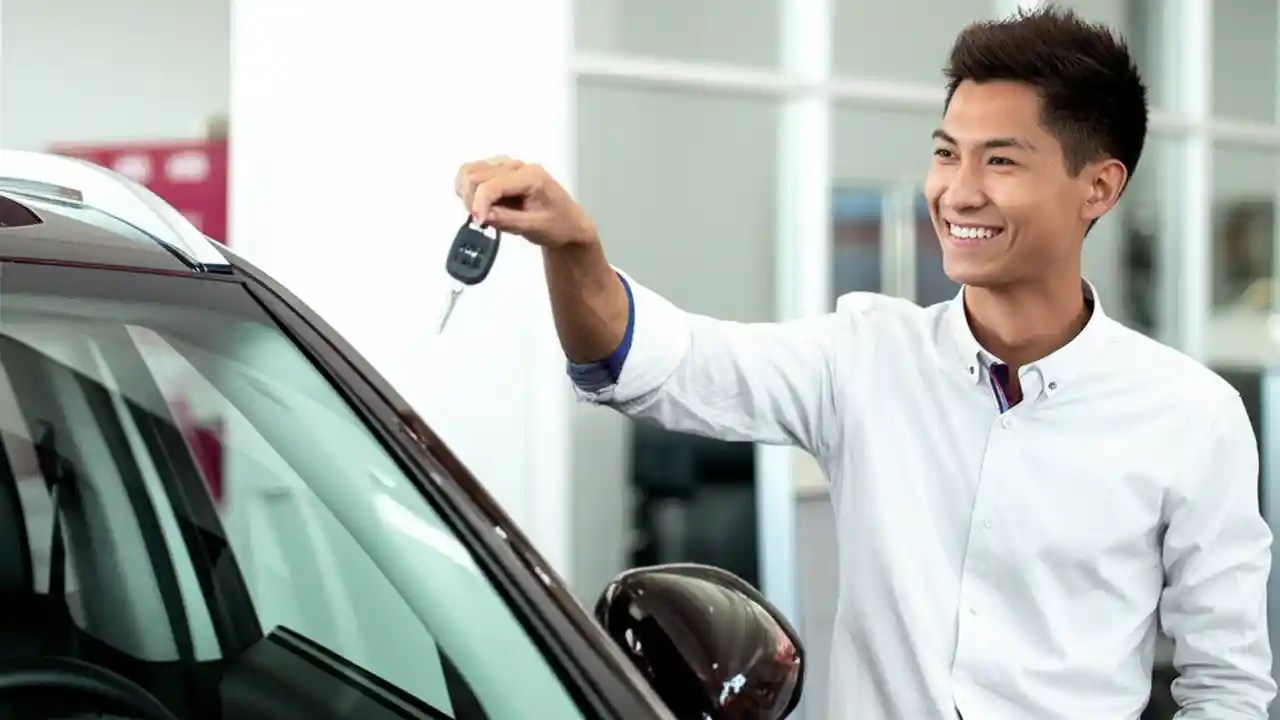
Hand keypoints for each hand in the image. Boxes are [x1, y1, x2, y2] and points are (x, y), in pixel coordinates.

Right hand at [454, 156, 597, 247]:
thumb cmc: (558, 225)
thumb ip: (506, 220)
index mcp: (530, 176)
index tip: (479, 223)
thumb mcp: (535, 227)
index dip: (478, 204)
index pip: (491, 185)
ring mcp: (507, 165)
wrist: (569, 224)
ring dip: (468, 194)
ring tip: (483, 213)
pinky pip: (473, 173)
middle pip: (475, 175)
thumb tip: (480, 216)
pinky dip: (469, 189)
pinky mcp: (500, 171)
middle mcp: (516, 165)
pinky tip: (482, 204)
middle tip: (482, 220)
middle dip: (472, 200)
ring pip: (470, 171)